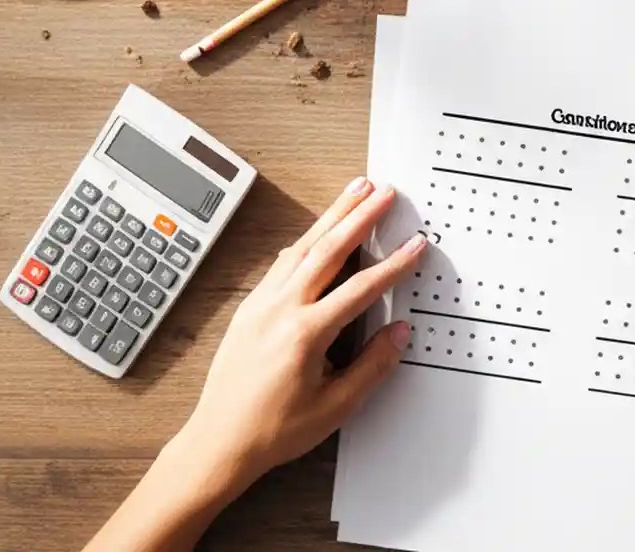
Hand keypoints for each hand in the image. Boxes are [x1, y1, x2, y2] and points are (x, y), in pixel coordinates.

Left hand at [174, 177, 425, 484]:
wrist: (220, 441)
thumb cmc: (272, 430)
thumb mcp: (335, 407)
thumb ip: (372, 366)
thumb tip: (398, 333)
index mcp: (304, 334)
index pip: (360, 288)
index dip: (393, 265)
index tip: (414, 246)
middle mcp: (279, 310)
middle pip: (328, 250)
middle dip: (359, 216)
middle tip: (383, 192)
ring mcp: (260, 304)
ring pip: (301, 247)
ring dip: (330, 217)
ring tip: (354, 193)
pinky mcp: (249, 308)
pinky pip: (282, 263)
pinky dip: (305, 240)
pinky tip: (315, 233)